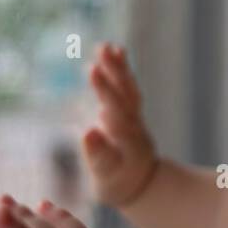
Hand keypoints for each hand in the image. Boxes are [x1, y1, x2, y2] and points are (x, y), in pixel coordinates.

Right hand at [82, 42, 158, 207]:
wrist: (141, 181)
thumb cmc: (118, 181)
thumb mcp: (106, 175)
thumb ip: (98, 155)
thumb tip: (87, 131)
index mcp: (124, 138)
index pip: (113, 111)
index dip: (104, 91)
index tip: (92, 72)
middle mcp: (131, 123)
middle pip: (122, 96)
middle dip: (109, 77)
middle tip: (98, 55)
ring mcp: (133, 114)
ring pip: (126, 87)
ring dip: (117, 67)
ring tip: (105, 46)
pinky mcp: (131, 109)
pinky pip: (127, 85)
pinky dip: (122, 67)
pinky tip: (115, 49)